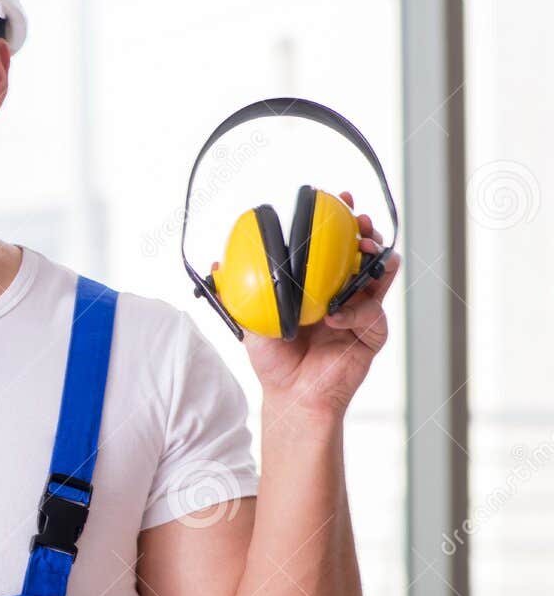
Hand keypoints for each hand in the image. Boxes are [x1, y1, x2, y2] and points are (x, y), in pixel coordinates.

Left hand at [229, 191, 400, 417]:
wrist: (293, 396)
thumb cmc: (274, 360)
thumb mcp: (250, 322)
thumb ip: (239, 294)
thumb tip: (217, 265)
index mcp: (318, 286)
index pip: (332, 246)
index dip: (338, 221)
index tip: (337, 199)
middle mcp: (342, 293)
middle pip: (363, 252)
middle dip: (365, 230)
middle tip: (358, 219)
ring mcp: (360, 310)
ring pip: (379, 274)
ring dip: (375, 257)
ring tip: (365, 248)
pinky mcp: (373, 332)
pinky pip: (371, 312)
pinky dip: (356, 309)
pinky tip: (337, 314)